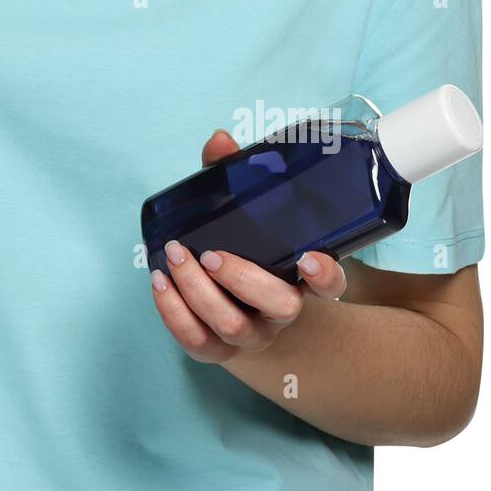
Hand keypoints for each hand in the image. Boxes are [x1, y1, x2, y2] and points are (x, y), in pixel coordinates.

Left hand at [149, 127, 347, 363]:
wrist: (234, 304)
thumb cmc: (244, 247)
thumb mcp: (245, 212)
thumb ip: (234, 175)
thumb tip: (220, 141)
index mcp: (299, 276)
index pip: (331, 284)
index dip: (325, 275)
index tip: (309, 257)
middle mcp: (281, 309)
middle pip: (279, 306)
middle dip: (242, 278)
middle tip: (211, 254)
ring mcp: (251, 334)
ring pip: (232, 326)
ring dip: (198, 290)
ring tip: (174, 255)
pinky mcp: (217, 349)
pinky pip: (196, 341)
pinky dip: (172, 312)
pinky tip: (159, 281)